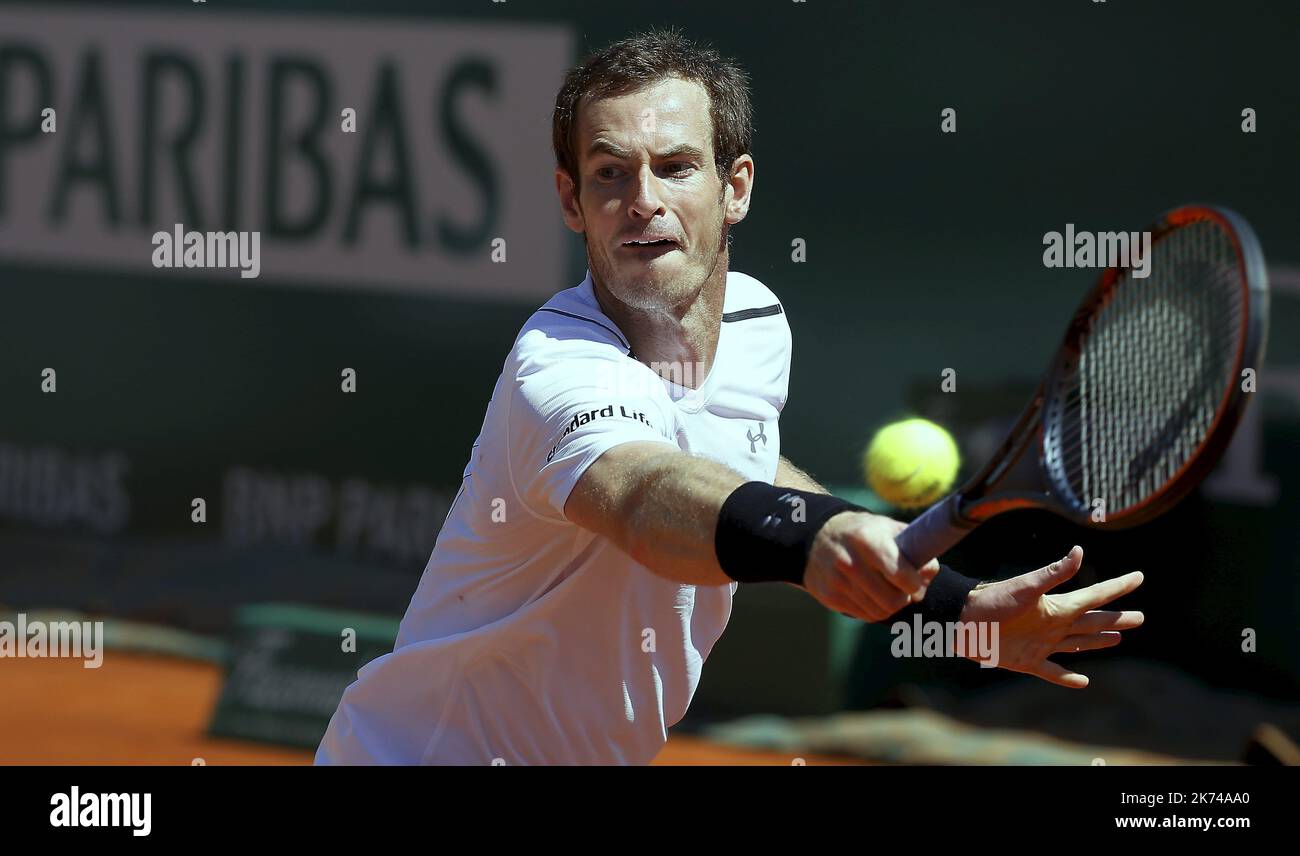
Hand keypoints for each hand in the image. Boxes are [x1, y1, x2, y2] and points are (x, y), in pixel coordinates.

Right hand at [803, 512, 940, 621]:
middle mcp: (850, 562)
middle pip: (894, 601)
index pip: (903, 577)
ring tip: (890, 592)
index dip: (916, 584)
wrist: (817, 537)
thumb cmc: (863, 533)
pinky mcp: (830, 597)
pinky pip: (865, 616)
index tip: (916, 582)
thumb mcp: (889, 529)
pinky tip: (873, 596)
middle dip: (905, 599)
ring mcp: (838, 581)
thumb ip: (915, 550)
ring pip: (880, 613)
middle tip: (905, 591)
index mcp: (868, 541)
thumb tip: (927, 576)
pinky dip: (875, 610)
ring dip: (891, 606)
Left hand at [958, 545, 1143, 687]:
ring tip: (1118, 638)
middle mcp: (1054, 624)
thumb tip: (1079, 551)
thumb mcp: (1027, 586)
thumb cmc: (994, 600)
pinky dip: (1068, 678)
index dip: (1117, 587)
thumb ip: (1054, 573)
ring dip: (1098, 641)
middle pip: (1093, 622)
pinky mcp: (1028, 661)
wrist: (963, 621)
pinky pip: (1053, 671)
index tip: (1139, 576)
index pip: (1094, 596)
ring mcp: (1043, 643)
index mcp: (1057, 606)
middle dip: (1116, 619)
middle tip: (1140, 617)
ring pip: (1079, 643)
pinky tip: (1083, 682)